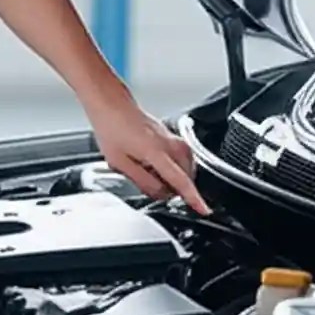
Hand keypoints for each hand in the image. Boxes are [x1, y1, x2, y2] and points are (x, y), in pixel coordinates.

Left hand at [87, 95, 211, 214]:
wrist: (111, 105)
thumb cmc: (111, 128)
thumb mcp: (120, 163)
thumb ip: (143, 182)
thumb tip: (160, 195)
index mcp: (156, 151)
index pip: (181, 181)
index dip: (193, 198)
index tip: (204, 209)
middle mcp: (170, 144)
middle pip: (187, 175)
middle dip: (176, 188)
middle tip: (154, 189)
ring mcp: (173, 138)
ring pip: (186, 166)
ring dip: (175, 177)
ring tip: (151, 174)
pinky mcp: (172, 136)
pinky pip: (181, 157)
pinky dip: (173, 166)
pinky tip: (154, 165)